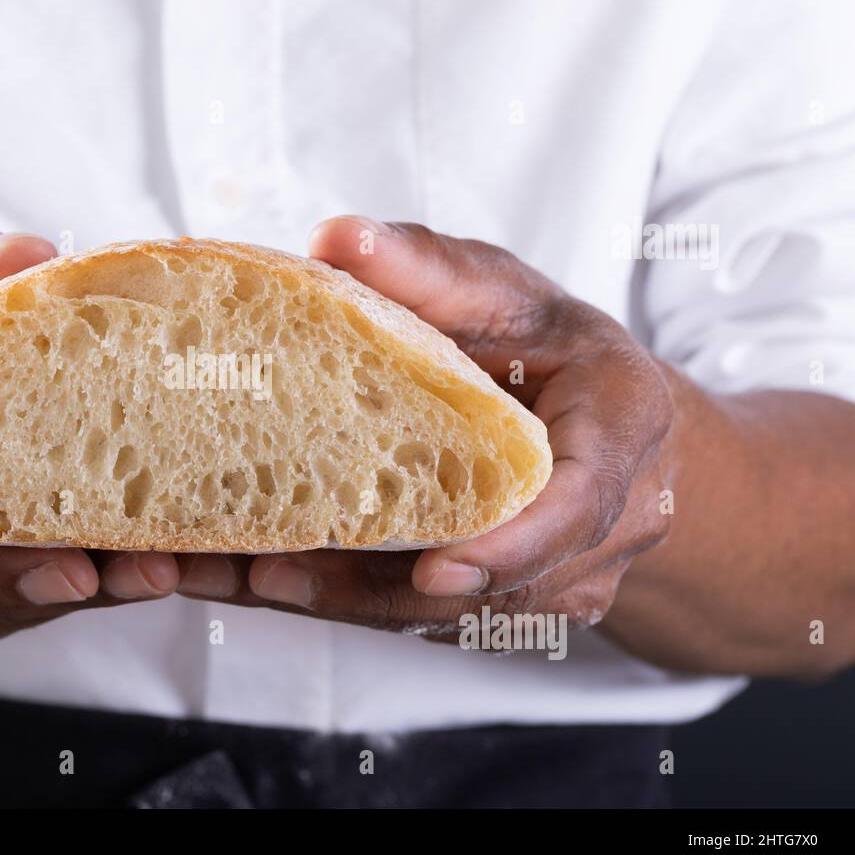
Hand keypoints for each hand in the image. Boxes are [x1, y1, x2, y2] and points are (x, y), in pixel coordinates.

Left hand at [178, 217, 673, 641]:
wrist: (590, 411)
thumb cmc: (546, 343)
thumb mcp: (501, 288)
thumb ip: (426, 266)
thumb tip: (334, 238)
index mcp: (619, 429)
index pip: (579, 504)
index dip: (514, 546)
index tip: (437, 572)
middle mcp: (603, 524)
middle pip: (493, 584)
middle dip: (377, 591)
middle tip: (271, 576)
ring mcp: (560, 577)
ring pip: (447, 616)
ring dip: (337, 602)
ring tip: (235, 579)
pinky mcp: (504, 605)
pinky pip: (421, 615)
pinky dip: (335, 599)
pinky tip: (247, 581)